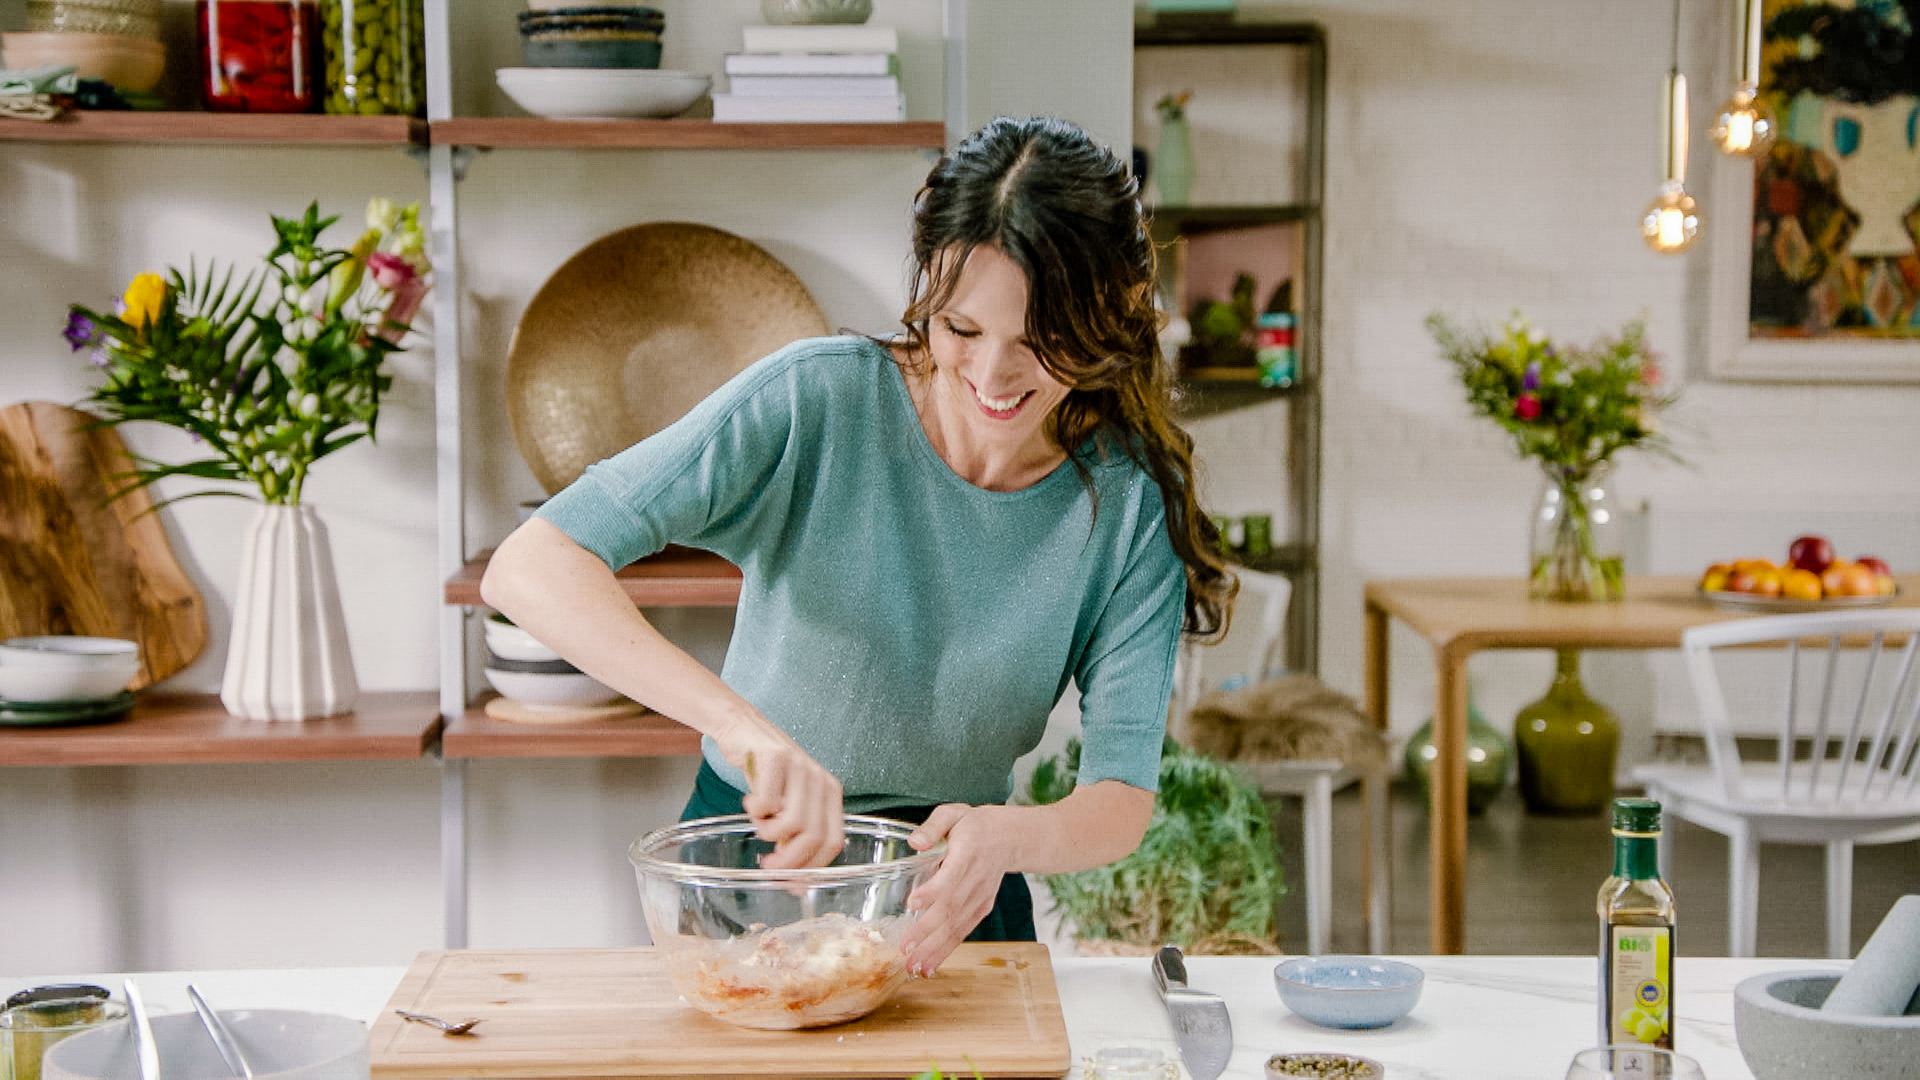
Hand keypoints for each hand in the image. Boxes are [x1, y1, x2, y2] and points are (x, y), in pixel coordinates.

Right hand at [717, 722, 844, 870]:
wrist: (747, 732)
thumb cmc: (769, 774)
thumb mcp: (791, 803)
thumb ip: (798, 834)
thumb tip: (796, 881)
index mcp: (831, 794)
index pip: (833, 842)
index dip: (812, 868)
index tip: (791, 882)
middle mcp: (821, 780)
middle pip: (814, 837)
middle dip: (788, 861)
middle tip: (768, 864)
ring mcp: (800, 768)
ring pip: (793, 822)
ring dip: (769, 833)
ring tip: (760, 824)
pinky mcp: (776, 758)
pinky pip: (766, 802)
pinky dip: (755, 811)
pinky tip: (751, 803)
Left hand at [900, 804, 1011, 975]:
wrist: (1012, 838)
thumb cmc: (976, 825)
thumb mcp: (954, 813)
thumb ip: (933, 826)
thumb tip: (915, 843)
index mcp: (968, 854)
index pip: (950, 876)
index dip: (932, 892)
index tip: (912, 904)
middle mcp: (975, 880)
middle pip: (951, 909)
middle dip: (927, 932)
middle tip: (905, 949)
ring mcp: (980, 898)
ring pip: (957, 926)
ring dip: (935, 949)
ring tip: (913, 967)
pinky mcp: (981, 908)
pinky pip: (963, 931)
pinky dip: (947, 950)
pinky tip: (930, 965)